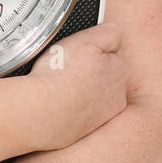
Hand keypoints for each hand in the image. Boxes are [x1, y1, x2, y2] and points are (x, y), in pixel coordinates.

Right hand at [28, 21, 128, 150]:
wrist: (40, 111)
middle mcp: (117, 95)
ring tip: (59, 86)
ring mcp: (102, 115)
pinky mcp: (85, 129)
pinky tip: (58, 102)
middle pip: (103, 73)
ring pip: (91, 93)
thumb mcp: (86, 39)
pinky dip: (71, 106)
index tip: (77, 52)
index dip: (91, 47)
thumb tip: (113, 34)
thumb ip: (108, 33)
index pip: (110, 51)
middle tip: (67, 68)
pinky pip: (79, 111)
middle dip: (89, 70)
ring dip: (81, 89)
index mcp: (121, 69)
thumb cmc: (60, 74)